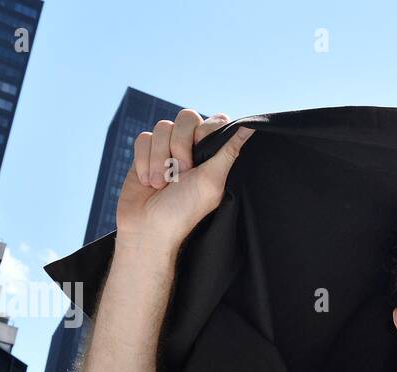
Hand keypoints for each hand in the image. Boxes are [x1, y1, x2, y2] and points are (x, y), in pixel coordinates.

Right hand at [115, 108, 254, 249]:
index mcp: (213, 155)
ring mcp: (168, 149)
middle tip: (180, 174)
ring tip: (161, 184)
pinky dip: (144, 161)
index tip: (199, 162)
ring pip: (162, 127)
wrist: (148, 228)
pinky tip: (148, 181)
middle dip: (179, 147)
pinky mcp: (146, 153)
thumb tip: (253, 127)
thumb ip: (229, 152)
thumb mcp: (212, 181)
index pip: (215, 121)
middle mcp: (192, 148)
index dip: (204, 134)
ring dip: (159, 158)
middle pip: (186, 117)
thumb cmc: (183, 210)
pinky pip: (143, 138)